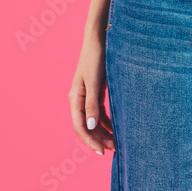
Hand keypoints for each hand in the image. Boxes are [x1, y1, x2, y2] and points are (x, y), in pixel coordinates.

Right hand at [68, 30, 115, 154]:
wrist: (99, 38)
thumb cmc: (96, 58)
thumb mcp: (95, 82)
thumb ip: (92, 104)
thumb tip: (90, 126)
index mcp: (75, 98)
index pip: (81, 127)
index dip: (91, 141)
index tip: (102, 152)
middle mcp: (79, 99)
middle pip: (87, 126)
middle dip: (99, 139)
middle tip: (114, 149)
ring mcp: (87, 95)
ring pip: (93, 120)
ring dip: (103, 132)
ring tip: (116, 142)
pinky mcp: (95, 91)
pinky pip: (98, 112)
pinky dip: (106, 121)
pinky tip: (115, 127)